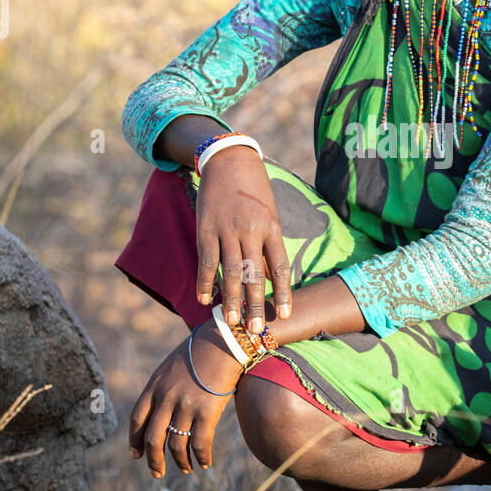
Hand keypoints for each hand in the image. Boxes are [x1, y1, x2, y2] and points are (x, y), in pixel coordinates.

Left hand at [128, 318, 244, 477]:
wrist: (224, 341)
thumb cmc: (201, 352)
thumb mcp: (172, 366)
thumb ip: (163, 388)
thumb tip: (161, 412)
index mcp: (154, 386)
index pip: (137, 419)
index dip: (135, 440)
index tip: (136, 455)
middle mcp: (166, 398)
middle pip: (153, 438)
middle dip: (154, 460)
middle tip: (157, 474)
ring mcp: (186, 406)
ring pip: (176, 445)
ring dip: (180, 462)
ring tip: (186, 469)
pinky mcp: (207, 411)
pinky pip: (200, 443)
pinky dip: (201, 457)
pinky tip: (205, 464)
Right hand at [195, 144, 291, 334]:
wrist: (229, 160)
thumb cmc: (254, 191)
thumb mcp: (270, 214)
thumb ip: (269, 246)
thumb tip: (269, 279)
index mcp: (271, 227)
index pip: (280, 267)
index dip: (283, 293)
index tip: (285, 316)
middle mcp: (251, 230)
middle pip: (255, 275)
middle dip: (255, 304)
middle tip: (255, 330)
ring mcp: (227, 230)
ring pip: (230, 271)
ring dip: (231, 299)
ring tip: (231, 322)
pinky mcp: (206, 228)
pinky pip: (207, 260)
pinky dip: (206, 282)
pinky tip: (205, 300)